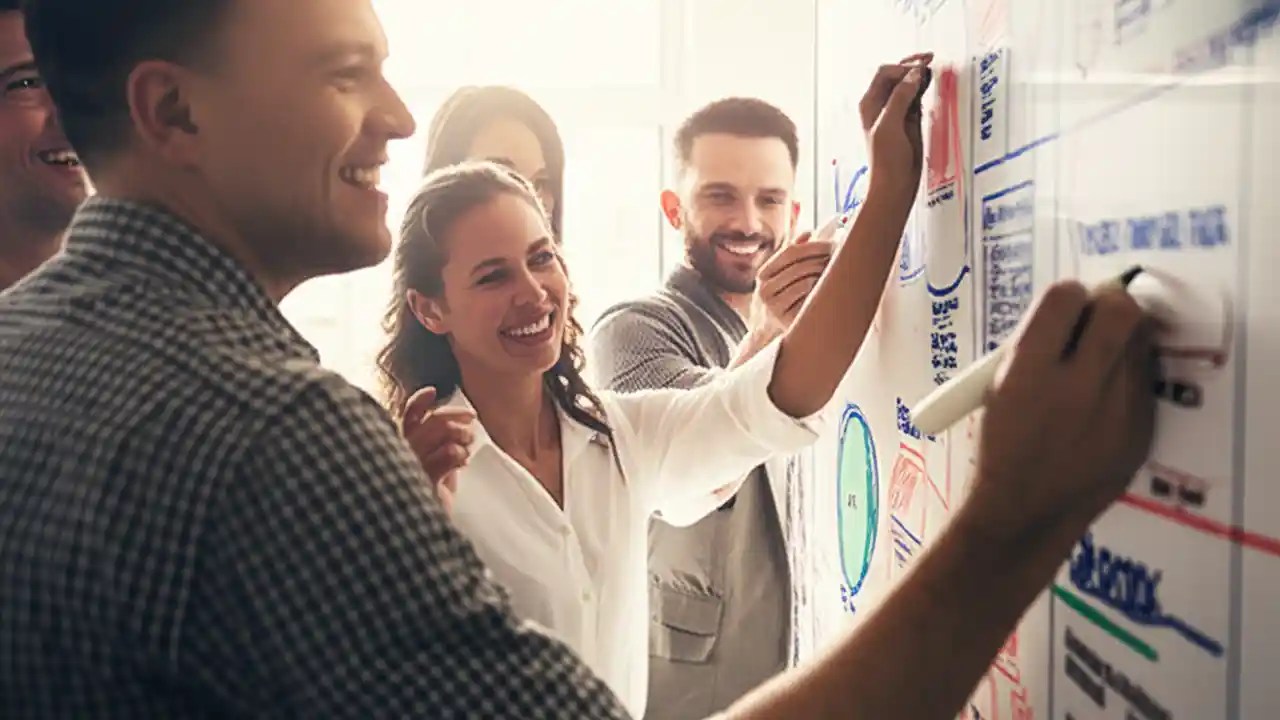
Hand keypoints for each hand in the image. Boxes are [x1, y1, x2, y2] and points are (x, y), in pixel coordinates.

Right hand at [401, 386, 475, 515]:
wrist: (424, 534)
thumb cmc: (430, 502)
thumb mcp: (437, 469)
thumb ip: (439, 448)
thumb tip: (457, 426)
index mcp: (400, 448)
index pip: (406, 418)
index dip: (418, 402)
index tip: (433, 392)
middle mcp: (401, 454)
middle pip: (432, 421)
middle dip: (456, 418)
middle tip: (471, 422)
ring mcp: (410, 466)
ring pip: (440, 431)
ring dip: (462, 435)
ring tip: (468, 445)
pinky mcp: (422, 480)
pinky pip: (447, 453)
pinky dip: (459, 454)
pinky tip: (462, 462)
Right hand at [751, 231, 834, 329]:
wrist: (769, 337)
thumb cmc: (782, 304)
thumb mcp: (782, 279)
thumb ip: (792, 256)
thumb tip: (808, 233)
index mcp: (763, 274)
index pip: (790, 251)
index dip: (813, 246)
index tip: (832, 243)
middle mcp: (764, 288)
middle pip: (799, 264)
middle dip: (822, 258)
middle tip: (840, 257)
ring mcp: (773, 304)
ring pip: (805, 278)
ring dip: (823, 273)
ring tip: (834, 274)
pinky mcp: (783, 317)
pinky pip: (806, 295)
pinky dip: (818, 289)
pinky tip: (825, 290)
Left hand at [859, 52, 932, 207]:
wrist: (895, 183)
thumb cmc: (886, 160)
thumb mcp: (890, 125)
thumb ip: (900, 97)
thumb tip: (914, 75)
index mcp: (870, 104)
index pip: (885, 73)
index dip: (903, 68)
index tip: (920, 71)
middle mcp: (881, 106)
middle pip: (896, 75)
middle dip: (912, 65)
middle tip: (930, 59)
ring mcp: (896, 112)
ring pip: (907, 85)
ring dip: (919, 76)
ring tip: (933, 69)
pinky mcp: (909, 121)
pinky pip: (916, 98)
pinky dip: (924, 89)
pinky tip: (931, 86)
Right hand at [964, 280, 1157, 541]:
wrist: (1025, 511)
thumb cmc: (1002, 444)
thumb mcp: (998, 387)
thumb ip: (1035, 344)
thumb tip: (1076, 304)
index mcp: (1028, 372)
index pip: (1064, 296)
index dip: (1067, 295)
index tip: (1065, 307)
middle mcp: (1078, 386)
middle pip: (1119, 309)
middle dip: (1109, 303)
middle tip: (1096, 318)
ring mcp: (1118, 411)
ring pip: (1139, 342)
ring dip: (1121, 340)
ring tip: (1098, 362)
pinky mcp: (1142, 430)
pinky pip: (1145, 381)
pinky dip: (1128, 378)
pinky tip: (1105, 399)